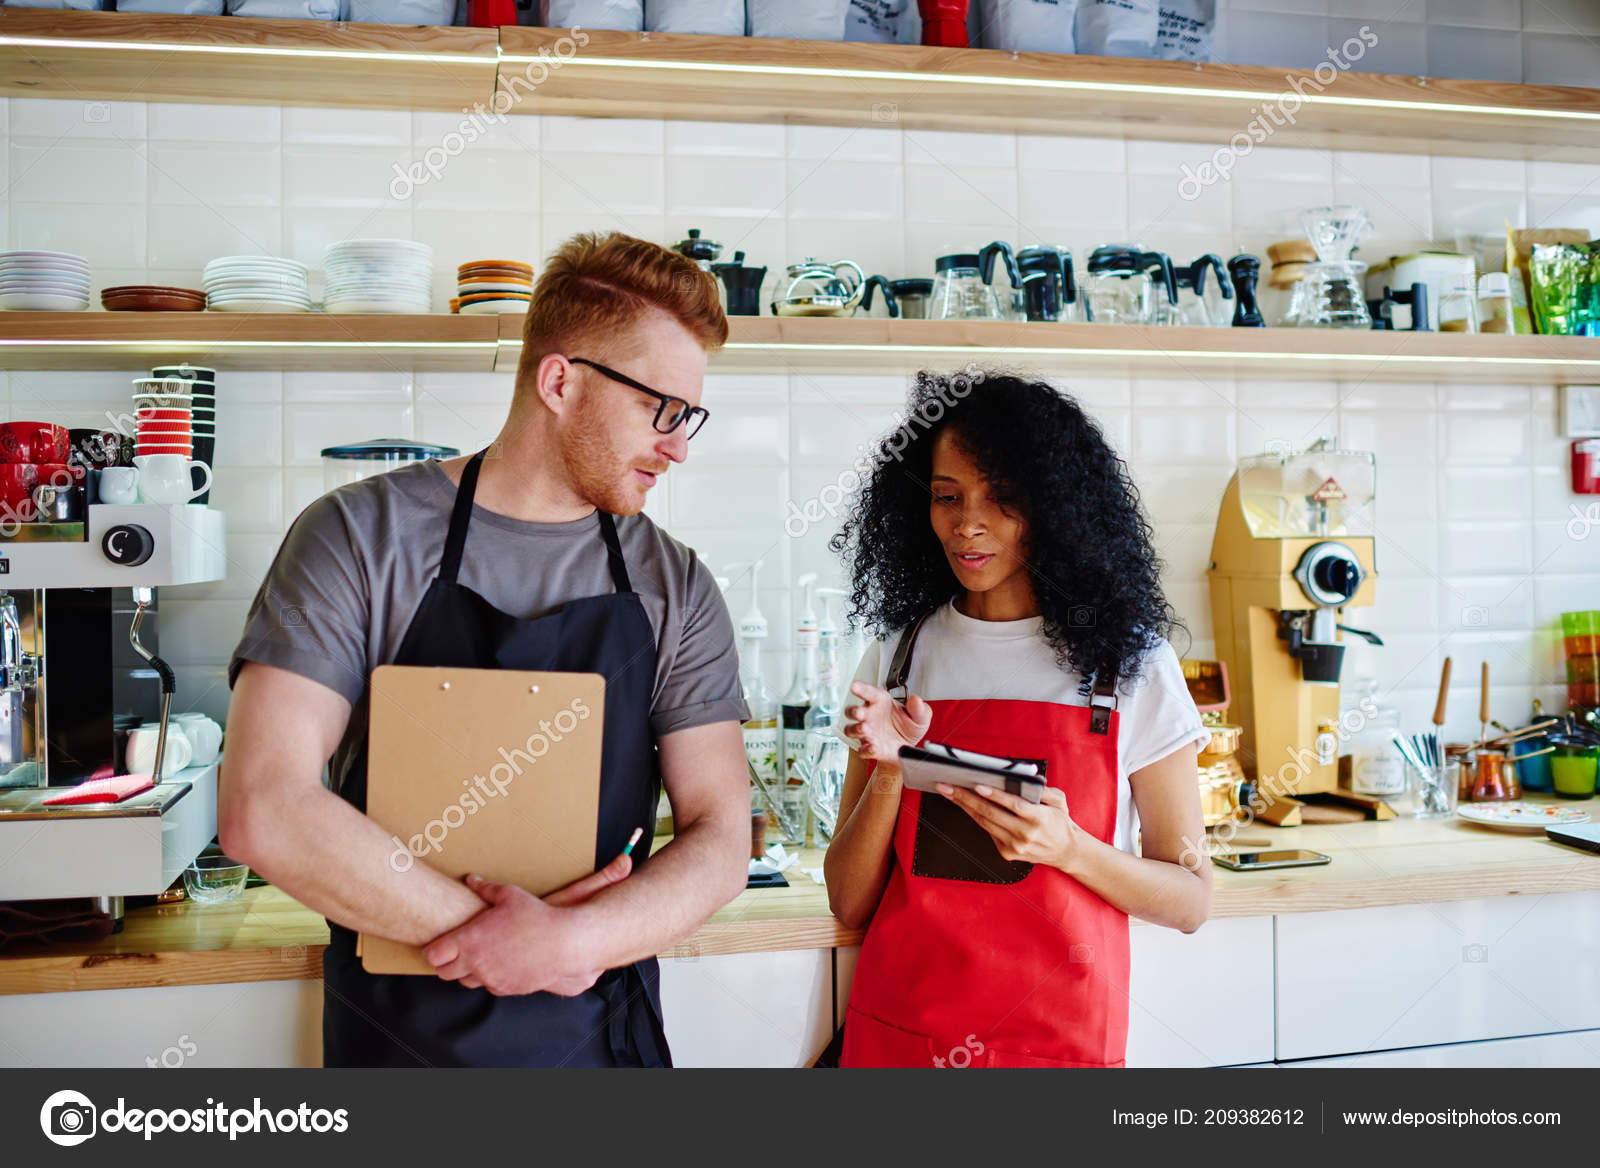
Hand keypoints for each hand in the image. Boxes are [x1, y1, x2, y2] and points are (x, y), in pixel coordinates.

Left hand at [424, 852, 631, 995]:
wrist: (564, 943)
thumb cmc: (536, 916)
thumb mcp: (510, 895)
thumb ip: (486, 888)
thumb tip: (471, 879)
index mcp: (470, 940)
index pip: (433, 955)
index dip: (432, 949)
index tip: (438, 943)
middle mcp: (476, 964)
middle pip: (443, 973)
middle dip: (445, 962)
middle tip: (454, 950)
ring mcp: (491, 979)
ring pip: (465, 982)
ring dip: (466, 972)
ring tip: (478, 956)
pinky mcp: (506, 988)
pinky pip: (488, 987)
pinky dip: (488, 978)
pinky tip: (499, 963)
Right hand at [843, 681, 932, 770]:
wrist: (908, 747)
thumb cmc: (909, 727)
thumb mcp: (920, 716)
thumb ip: (919, 708)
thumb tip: (916, 700)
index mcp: (880, 702)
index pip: (868, 692)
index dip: (860, 688)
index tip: (855, 686)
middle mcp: (870, 716)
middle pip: (853, 711)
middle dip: (854, 711)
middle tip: (859, 712)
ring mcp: (868, 733)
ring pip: (851, 730)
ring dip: (855, 729)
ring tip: (864, 728)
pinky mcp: (869, 748)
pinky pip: (862, 750)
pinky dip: (866, 749)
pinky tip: (873, 747)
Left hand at [936, 783, 1079, 870]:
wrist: (1066, 851)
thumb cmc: (1060, 822)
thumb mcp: (1059, 801)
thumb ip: (1043, 789)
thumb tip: (1021, 779)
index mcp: (1038, 818)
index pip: (1012, 805)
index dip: (994, 795)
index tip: (977, 785)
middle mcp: (1024, 834)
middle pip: (990, 813)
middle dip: (965, 798)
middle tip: (947, 786)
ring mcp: (1015, 846)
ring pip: (984, 822)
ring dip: (964, 807)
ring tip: (949, 793)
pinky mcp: (1007, 853)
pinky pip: (988, 831)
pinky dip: (977, 817)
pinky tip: (965, 805)